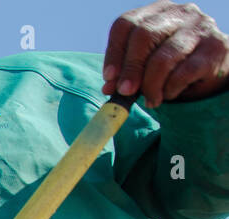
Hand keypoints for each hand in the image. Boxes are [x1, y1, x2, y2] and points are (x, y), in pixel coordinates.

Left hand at [103, 2, 228, 107]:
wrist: (215, 65)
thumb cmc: (173, 63)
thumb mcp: (147, 62)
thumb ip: (127, 72)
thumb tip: (109, 88)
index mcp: (156, 12)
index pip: (125, 24)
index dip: (114, 52)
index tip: (109, 77)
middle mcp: (179, 13)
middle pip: (144, 36)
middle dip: (131, 69)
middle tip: (125, 92)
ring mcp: (199, 28)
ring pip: (163, 58)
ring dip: (151, 85)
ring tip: (150, 100)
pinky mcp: (215, 48)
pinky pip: (184, 73)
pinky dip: (171, 89)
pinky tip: (168, 94)